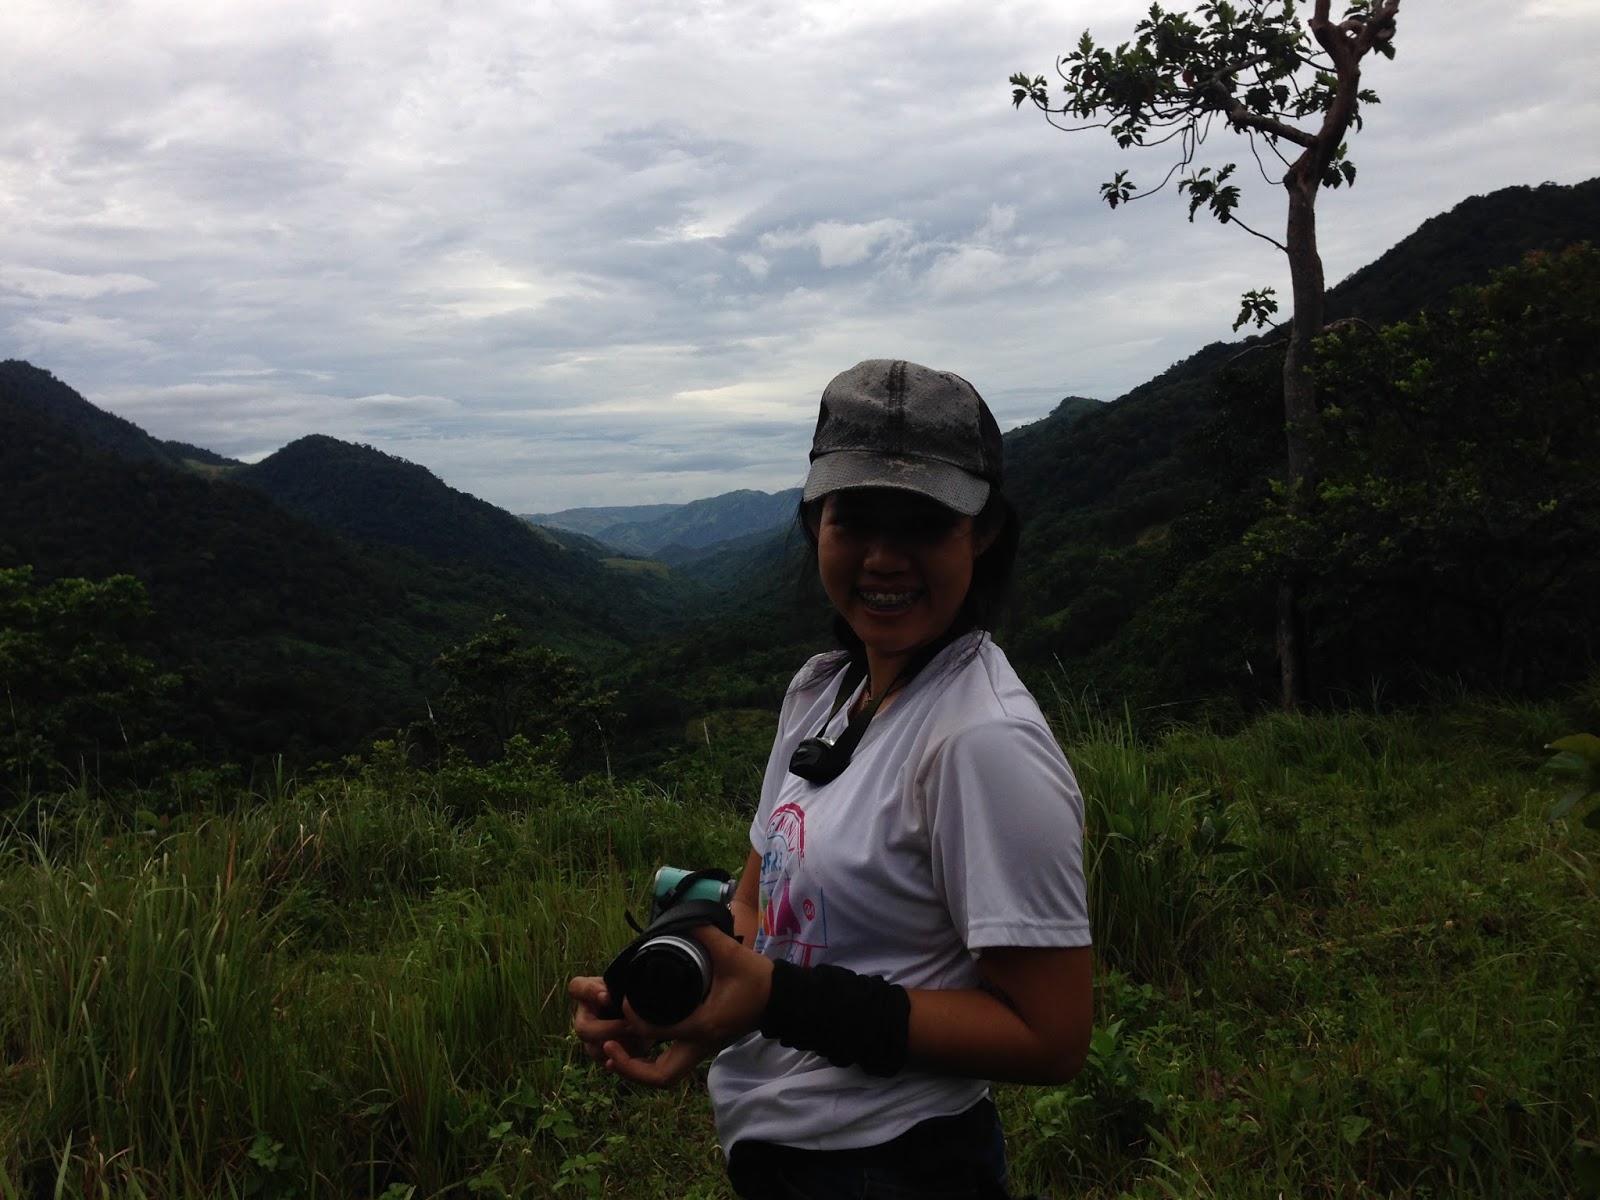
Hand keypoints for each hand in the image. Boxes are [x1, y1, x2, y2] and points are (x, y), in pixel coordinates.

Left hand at [567, 926, 775, 1087]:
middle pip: (659, 1077)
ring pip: (662, 1078)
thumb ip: (705, 935)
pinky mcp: (701, 1047)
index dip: (635, 1020)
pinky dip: (647, 1064)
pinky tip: (633, 1046)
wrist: (780, 999)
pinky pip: (669, 1066)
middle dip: (629, 1067)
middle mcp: (700, 1045)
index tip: (623, 1003)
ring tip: (612, 1051)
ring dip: (635, 1070)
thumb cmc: (757, 979)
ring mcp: (701, 1050)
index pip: (659, 1032)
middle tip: (608, 1047)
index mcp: (704, 1024)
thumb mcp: (732, 954)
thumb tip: (683, 917)